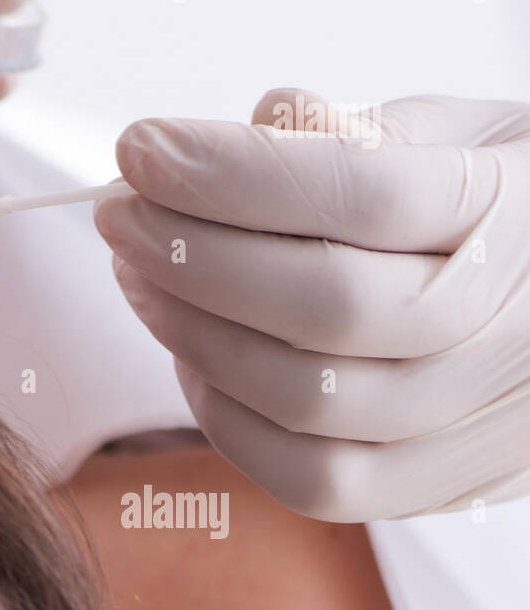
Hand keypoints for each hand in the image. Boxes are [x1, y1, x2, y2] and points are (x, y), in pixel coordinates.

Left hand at [94, 88, 529, 520]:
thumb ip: (364, 132)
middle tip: (120, 213)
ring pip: (306, 398)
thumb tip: (258, 122)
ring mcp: (482, 424)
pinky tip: (187, 354)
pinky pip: (313, 481)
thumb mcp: (469, 133)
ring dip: (190, 330)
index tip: (139, 147)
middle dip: (192, 254)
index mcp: (524, 214)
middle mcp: (515, 330)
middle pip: (324, 304)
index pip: (361, 194)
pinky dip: (226, 418)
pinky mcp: (440, 487)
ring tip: (137, 273)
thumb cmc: (507, 205)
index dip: (231, 174)